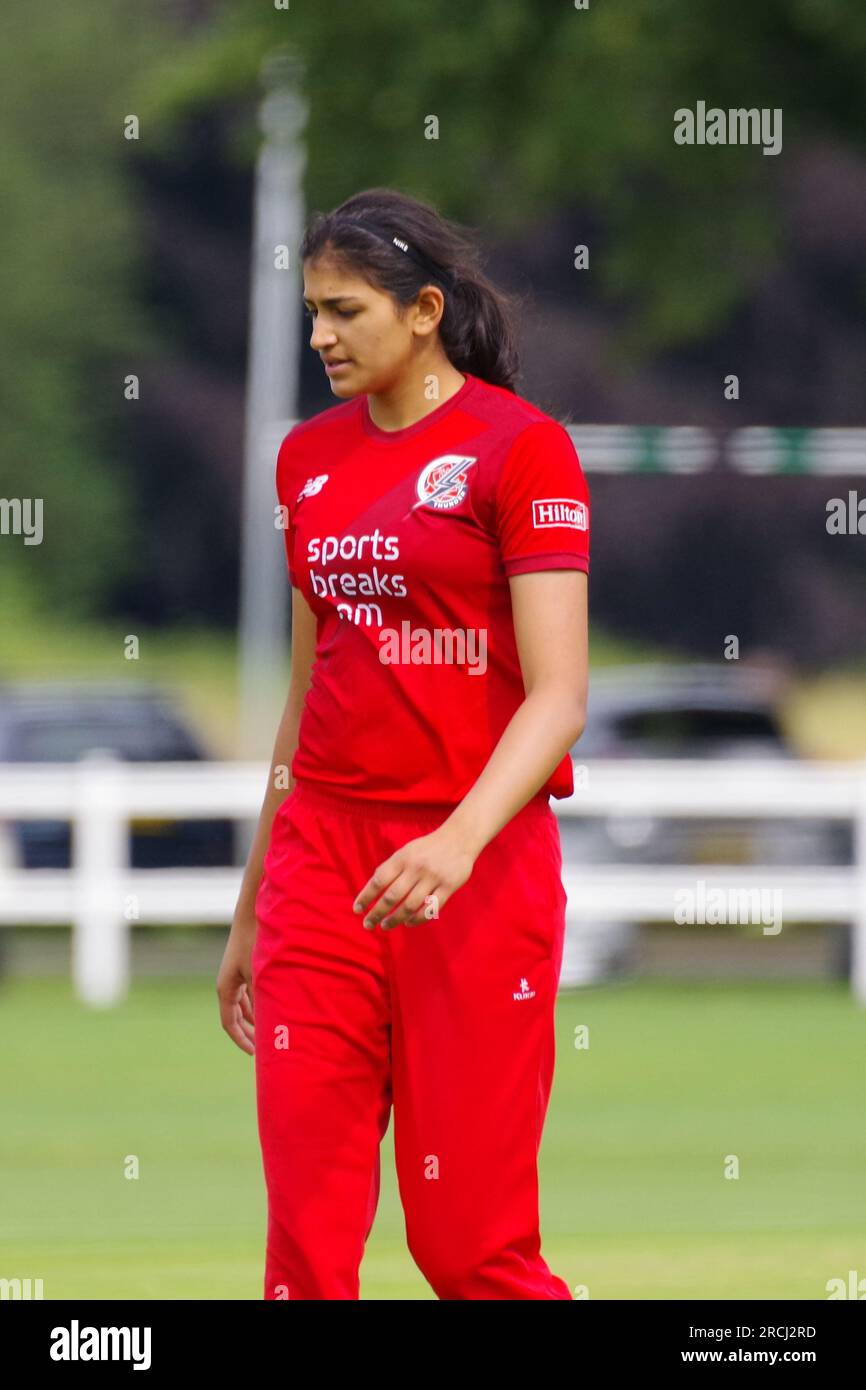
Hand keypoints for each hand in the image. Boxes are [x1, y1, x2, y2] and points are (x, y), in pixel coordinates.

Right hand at [216, 913, 256, 1053]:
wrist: (253, 915)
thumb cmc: (254, 943)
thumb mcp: (259, 974)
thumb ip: (261, 999)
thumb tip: (266, 1024)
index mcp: (225, 989)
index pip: (230, 1023)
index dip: (241, 1040)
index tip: (254, 1054)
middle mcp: (228, 984)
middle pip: (236, 1017)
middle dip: (247, 1034)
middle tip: (262, 1050)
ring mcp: (235, 976)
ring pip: (243, 1006)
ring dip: (254, 1019)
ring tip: (269, 1034)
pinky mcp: (244, 968)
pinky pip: (249, 994)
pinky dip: (259, 1004)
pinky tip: (272, 1009)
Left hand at [353, 823, 475, 929]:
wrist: (459, 839)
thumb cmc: (426, 848)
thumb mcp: (405, 851)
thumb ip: (390, 869)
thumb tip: (370, 893)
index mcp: (402, 858)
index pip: (379, 880)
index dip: (366, 896)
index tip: (357, 909)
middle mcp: (416, 868)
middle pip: (392, 896)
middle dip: (377, 913)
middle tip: (368, 924)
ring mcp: (433, 878)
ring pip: (410, 905)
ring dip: (395, 919)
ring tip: (385, 925)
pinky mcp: (449, 886)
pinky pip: (431, 908)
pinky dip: (417, 919)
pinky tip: (408, 923)